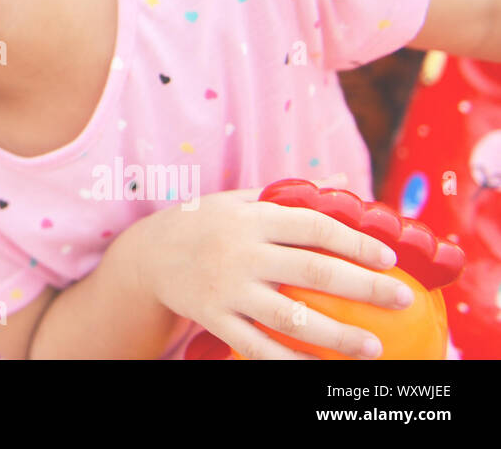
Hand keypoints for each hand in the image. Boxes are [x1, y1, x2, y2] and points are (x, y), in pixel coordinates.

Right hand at [132, 176, 411, 359]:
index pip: (313, 227)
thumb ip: (291, 194)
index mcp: (252, 218)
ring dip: (338, 337)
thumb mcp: (242, 199)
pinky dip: (291, 363)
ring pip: (290, 318)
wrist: (149, 255)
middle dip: (364, 287)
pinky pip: (258, 348)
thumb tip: (344, 182)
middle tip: (403, 300)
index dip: (355, 241)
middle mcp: (241, 252)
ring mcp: (227, 289)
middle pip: (312, 272)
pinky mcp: (215, 319)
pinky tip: (322, 370)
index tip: (389, 258)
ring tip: (374, 349)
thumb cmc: (209, 224)